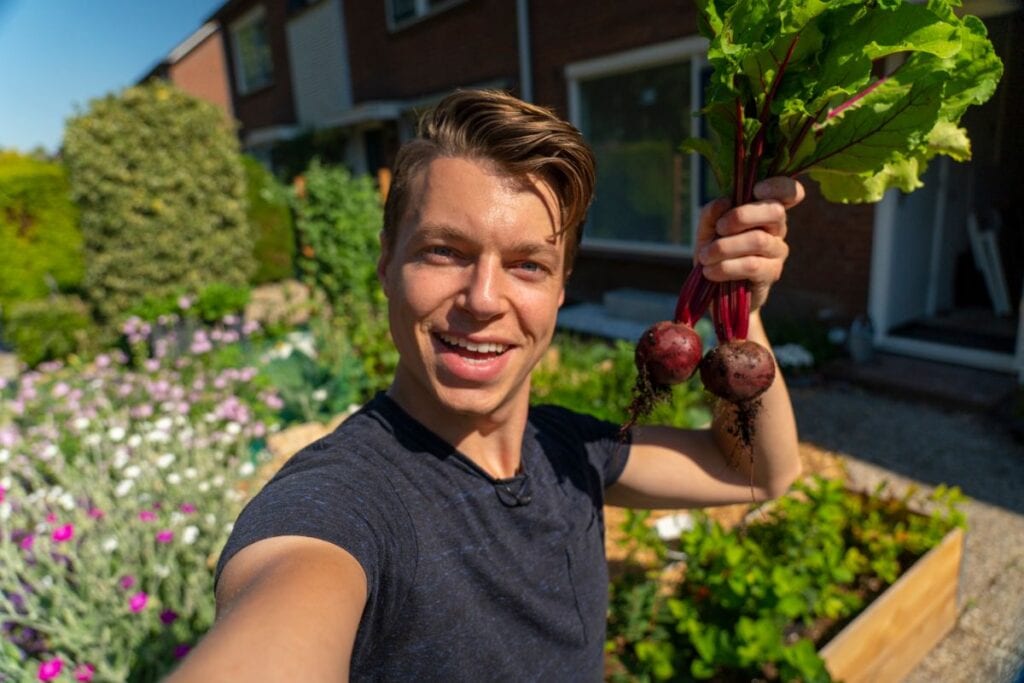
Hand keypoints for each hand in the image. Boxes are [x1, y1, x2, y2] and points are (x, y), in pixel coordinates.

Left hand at [694, 177, 804, 311]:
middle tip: (719, 228)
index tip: (756, 189)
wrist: (714, 293)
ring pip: (758, 240)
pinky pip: (751, 265)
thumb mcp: (707, 231)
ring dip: (725, 247)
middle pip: (775, 211)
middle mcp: (777, 228)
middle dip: (742, 216)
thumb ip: (712, 214)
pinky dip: (726, 267)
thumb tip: (724, 201)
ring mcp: (777, 251)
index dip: (778, 186)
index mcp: (764, 211)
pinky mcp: (771, 273)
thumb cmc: (714, 254)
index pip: (789, 191)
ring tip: (704, 256)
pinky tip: (710, 272)